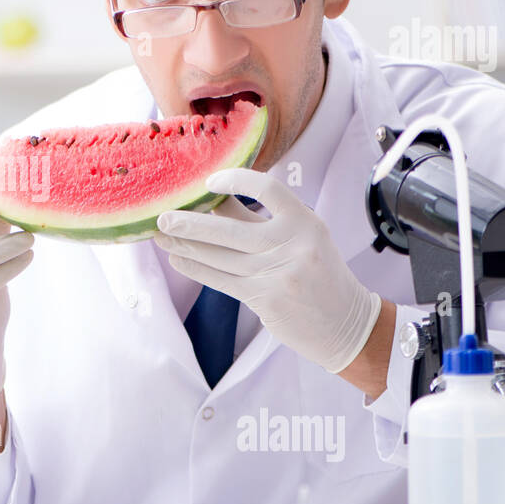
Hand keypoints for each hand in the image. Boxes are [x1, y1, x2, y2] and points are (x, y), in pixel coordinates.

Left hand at [154, 168, 382, 373]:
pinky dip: (195, 268)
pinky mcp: (265, 299)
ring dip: (185, 246)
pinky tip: (178, 259)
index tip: (210, 181)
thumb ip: (261, 220)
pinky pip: (220, 279)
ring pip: (219, 256)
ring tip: (160, 237)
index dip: (236, 180)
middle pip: (230, 229)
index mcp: (306, 222)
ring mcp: (279, 274)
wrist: (344, 323)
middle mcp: (294, 245)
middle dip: (190, 223)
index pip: (269, 189)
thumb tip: (213, 199)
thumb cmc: (317, 273)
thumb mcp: (303, 238)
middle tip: (162, 216)